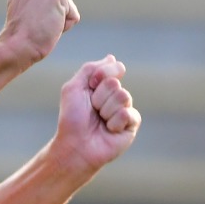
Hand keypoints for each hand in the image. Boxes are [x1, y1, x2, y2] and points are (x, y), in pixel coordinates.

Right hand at [0, 0, 78, 66]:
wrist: (18, 46)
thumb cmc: (20, 37)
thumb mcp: (24, 12)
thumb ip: (35, 1)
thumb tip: (50, 6)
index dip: (40, 13)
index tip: (27, 20)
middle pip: (58, 1)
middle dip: (51, 14)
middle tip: (34, 23)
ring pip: (66, 8)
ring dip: (57, 21)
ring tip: (40, 25)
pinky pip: (73, 16)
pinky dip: (65, 27)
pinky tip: (48, 27)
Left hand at [50, 56, 140, 173]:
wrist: (75, 145)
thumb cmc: (72, 118)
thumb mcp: (74, 87)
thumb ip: (91, 69)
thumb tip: (112, 58)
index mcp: (104, 86)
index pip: (115, 67)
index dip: (100, 77)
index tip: (88, 89)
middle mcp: (116, 95)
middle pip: (115, 83)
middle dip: (99, 97)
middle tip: (92, 110)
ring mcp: (125, 109)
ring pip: (123, 96)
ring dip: (105, 110)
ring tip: (100, 121)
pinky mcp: (132, 125)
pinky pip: (127, 114)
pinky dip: (114, 123)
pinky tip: (109, 130)